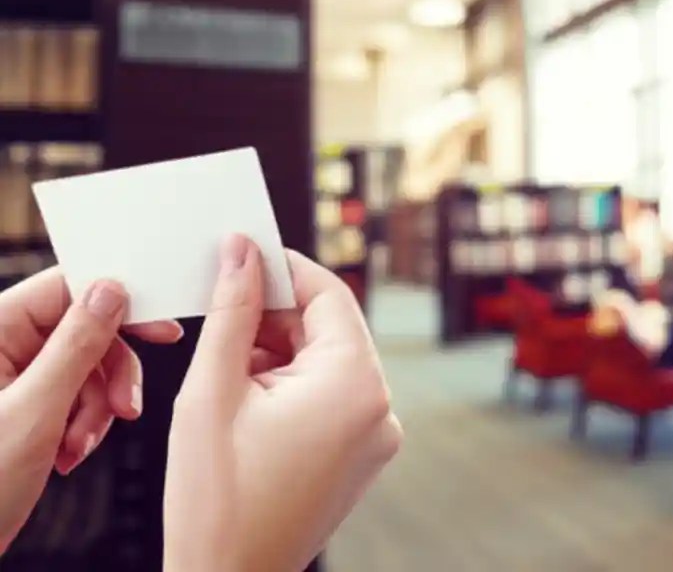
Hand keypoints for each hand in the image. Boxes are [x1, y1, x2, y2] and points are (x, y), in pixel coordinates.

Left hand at [0, 270, 180, 551]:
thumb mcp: (35, 411)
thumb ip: (76, 345)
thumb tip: (110, 292)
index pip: (63, 290)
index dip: (116, 304)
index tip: (158, 327)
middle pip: (82, 331)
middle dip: (110, 374)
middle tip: (127, 407)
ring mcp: (9, 379)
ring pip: (84, 368)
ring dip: (96, 408)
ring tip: (81, 445)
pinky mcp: (20, 407)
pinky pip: (72, 397)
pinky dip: (82, 425)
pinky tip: (69, 454)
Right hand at [164, 236, 401, 571]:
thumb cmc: (217, 498)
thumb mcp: (213, 390)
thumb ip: (233, 311)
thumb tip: (241, 251)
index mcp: (356, 385)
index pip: (330, 294)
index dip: (284, 267)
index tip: (243, 251)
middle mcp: (380, 407)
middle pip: (332, 327)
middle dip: (277, 312)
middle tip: (222, 302)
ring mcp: (376, 435)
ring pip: (329, 361)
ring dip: (280, 349)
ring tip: (226, 364)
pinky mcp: (362, 455)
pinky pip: (332, 397)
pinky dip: (293, 383)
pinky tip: (247, 393)